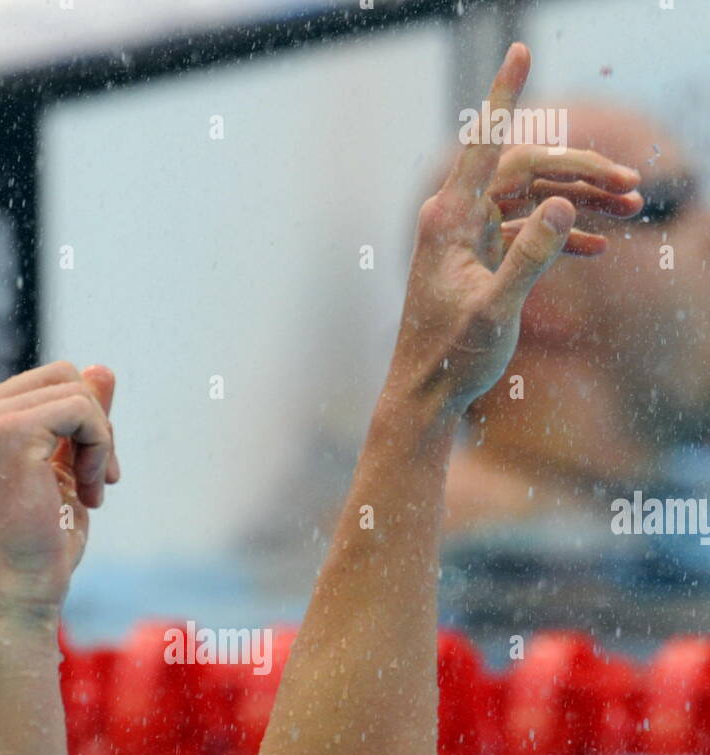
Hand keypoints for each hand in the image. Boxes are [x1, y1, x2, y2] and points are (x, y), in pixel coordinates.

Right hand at [0, 242, 118, 612]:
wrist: (24, 587)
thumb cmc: (42, 537)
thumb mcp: (65, 465)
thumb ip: (79, 416)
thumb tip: (102, 366)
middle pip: (64, 372)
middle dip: (94, 425)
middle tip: (93, 480)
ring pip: (79, 391)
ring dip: (103, 440)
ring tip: (90, 488)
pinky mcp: (8, 432)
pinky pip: (84, 411)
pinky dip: (102, 447)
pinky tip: (90, 490)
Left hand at [385, 44, 639, 414]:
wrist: (426, 397)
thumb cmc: (451, 358)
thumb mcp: (495, 311)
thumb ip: (530, 259)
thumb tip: (566, 204)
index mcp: (450, 219)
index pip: (483, 141)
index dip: (506, 94)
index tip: (520, 48)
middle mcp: (457, 219)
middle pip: (526, 170)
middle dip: (581, 170)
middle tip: (634, 183)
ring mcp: (469, 239)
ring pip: (532, 199)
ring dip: (581, 201)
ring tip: (635, 207)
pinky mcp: (481, 262)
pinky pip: (528, 233)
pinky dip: (563, 235)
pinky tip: (601, 246)